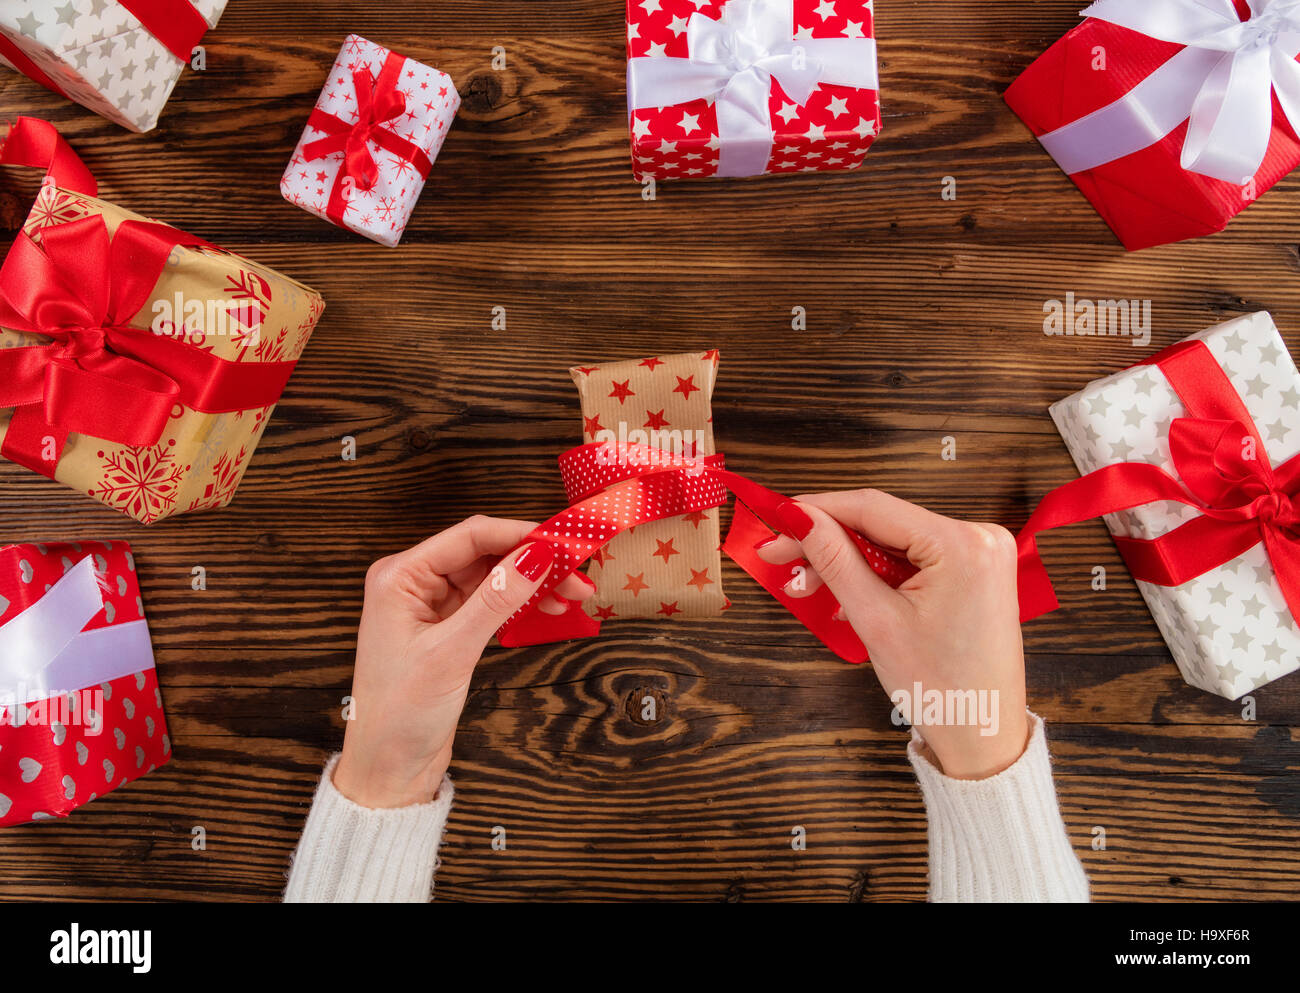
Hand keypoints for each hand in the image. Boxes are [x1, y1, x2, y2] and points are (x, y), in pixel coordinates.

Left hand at [333, 516, 594, 807]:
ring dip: (532, 582)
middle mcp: (413, 583)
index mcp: (400, 576)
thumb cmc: (399, 714)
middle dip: (533, 560)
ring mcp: (431, 606)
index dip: (520, 534)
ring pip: (492, 577)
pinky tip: (547, 608)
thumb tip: (535, 556)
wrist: (387, 768)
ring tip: (573, 594)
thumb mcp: (451, 652)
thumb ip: (495, 600)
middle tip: (577, 574)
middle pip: (485, 553)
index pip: (470, 536)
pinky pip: (490, 602)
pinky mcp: (447, 629)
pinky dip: (519, 604)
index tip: (563, 542)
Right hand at [759, 490, 1028, 779]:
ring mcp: (979, 554)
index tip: (777, 515)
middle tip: (779, 555)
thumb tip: (800, 518)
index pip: (873, 507)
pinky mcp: (973, 571)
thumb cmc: (941, 688)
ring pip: (893, 541)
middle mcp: (979, 537)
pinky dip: (877, 573)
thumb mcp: (876, 620)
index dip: (818, 508)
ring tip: (807, 586)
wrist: (982, 736)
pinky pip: (913, 558)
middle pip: (882, 523)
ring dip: (848, 560)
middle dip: (828, 541)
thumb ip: (835, 560)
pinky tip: (846, 594)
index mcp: (963, 545)